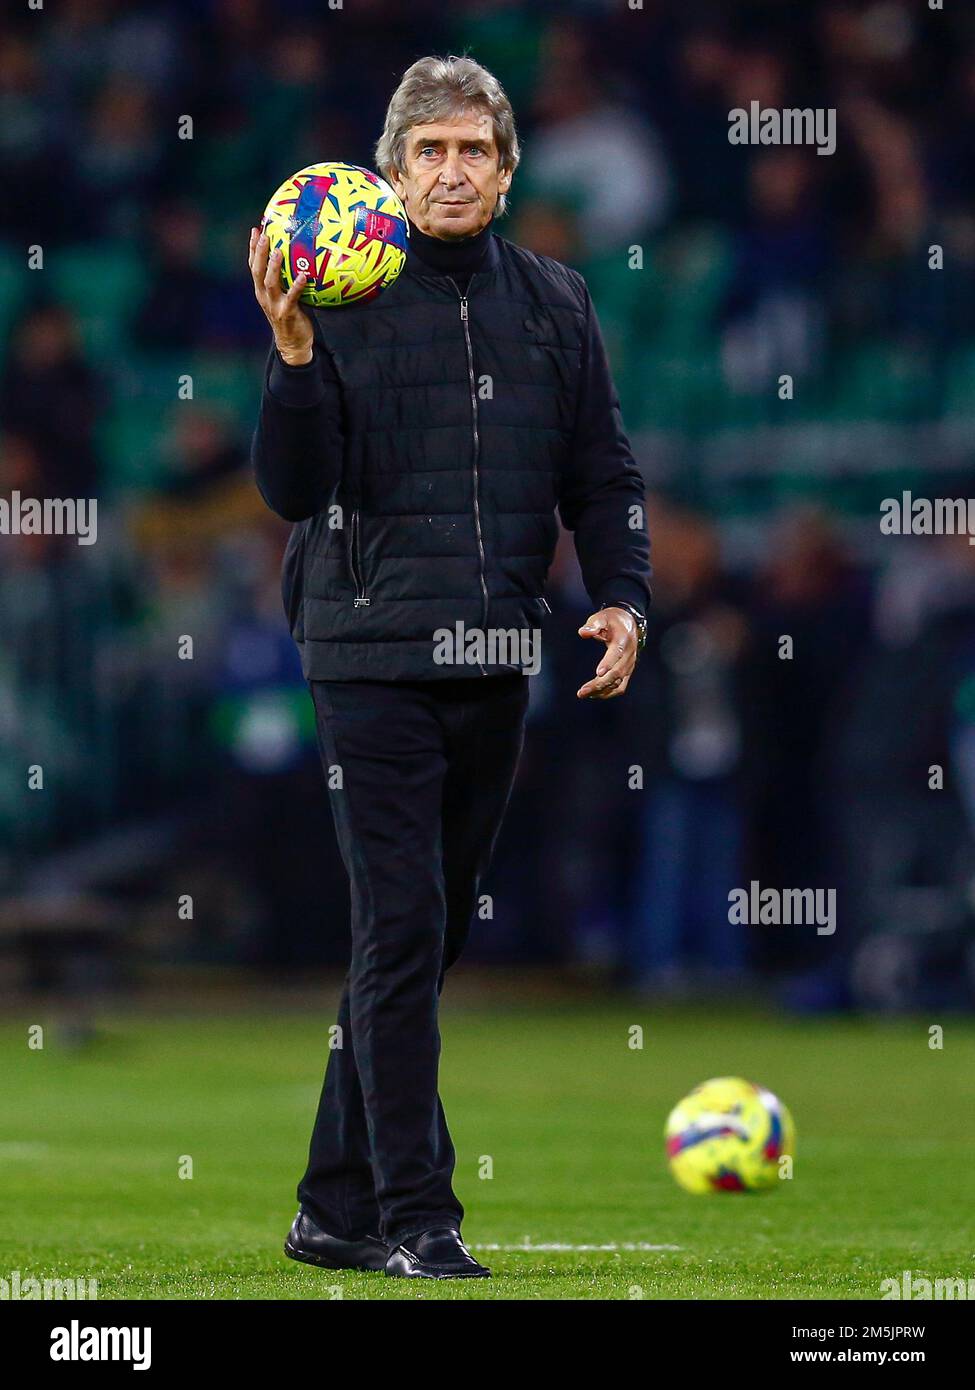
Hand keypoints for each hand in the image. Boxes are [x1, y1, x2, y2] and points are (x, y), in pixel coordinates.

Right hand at [248, 227, 313, 365]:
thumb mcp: (282, 297)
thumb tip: (296, 259)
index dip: (253, 248)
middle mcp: (264, 297)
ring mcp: (274, 305)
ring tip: (277, 251)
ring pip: (270, 283)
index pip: (253, 266)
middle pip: (257, 271)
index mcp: (261, 291)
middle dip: (259, 253)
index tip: (255, 230)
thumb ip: (284, 280)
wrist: (292, 345)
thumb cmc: (290, 316)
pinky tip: (304, 276)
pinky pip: (292, 297)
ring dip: (273, 267)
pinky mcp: (287, 313)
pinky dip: (297, 286)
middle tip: (263, 235)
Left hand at [576, 607, 638, 699]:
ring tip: (584, 694)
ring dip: (601, 691)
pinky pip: (620, 686)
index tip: (598, 672)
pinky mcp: (627, 671)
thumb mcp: (602, 617)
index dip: (609, 663)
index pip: (617, 653)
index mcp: (623, 639)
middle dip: (599, 683)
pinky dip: (609, 693)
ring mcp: (629, 664)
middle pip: (616, 672)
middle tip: (583, 691)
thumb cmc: (612, 621)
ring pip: (618, 682)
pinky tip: (595, 695)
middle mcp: (629, 654)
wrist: (628, 623)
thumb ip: (592, 625)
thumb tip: (583, 632)